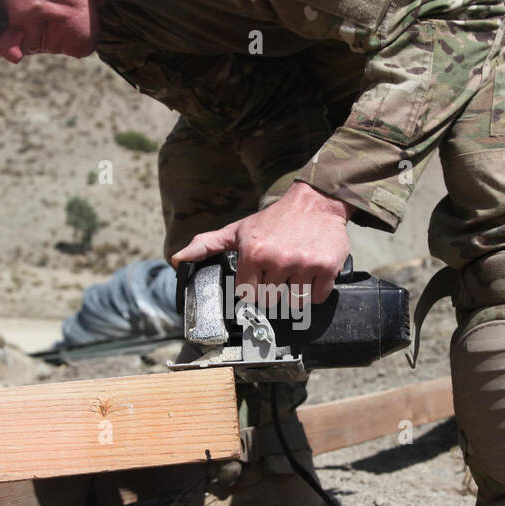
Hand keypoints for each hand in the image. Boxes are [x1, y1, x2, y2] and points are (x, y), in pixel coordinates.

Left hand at [171, 181, 353, 303]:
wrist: (316, 202)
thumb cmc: (275, 220)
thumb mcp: (238, 230)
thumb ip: (207, 245)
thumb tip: (177, 259)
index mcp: (253, 252)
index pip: (248, 294)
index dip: (254, 287)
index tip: (260, 276)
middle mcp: (278, 259)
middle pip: (271, 301)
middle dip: (274, 290)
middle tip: (279, 272)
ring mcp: (304, 264)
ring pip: (295, 303)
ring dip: (295, 293)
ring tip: (295, 272)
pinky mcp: (327, 268)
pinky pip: (317, 298)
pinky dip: (315, 291)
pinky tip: (310, 273)